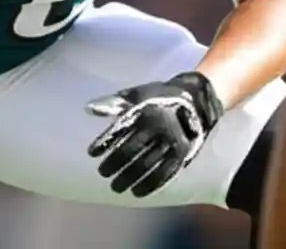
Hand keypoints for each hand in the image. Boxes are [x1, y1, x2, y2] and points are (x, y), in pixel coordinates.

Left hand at [86, 71, 223, 197]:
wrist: (197, 98)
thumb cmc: (160, 97)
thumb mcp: (138, 94)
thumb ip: (114, 103)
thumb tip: (89, 109)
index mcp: (143, 112)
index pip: (118, 131)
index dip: (103, 143)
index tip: (91, 154)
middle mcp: (155, 127)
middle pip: (130, 151)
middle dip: (113, 164)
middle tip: (103, 173)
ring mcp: (169, 142)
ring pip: (145, 165)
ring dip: (128, 178)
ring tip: (116, 187)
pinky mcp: (182, 154)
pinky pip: (165, 173)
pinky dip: (149, 185)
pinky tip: (137, 192)